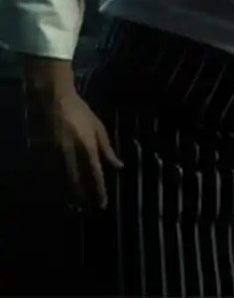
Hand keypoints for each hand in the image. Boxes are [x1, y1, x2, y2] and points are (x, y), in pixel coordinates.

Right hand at [24, 89, 122, 209]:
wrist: (53, 99)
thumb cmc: (80, 112)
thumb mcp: (98, 128)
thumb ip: (107, 149)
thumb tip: (118, 166)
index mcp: (86, 145)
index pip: (94, 173)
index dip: (99, 190)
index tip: (103, 203)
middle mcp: (69, 152)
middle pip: (75, 181)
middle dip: (82, 196)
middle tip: (88, 208)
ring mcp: (53, 153)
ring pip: (60, 179)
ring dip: (68, 192)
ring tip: (76, 203)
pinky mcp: (40, 151)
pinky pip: (48, 172)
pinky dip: (54, 182)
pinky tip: (59, 189)